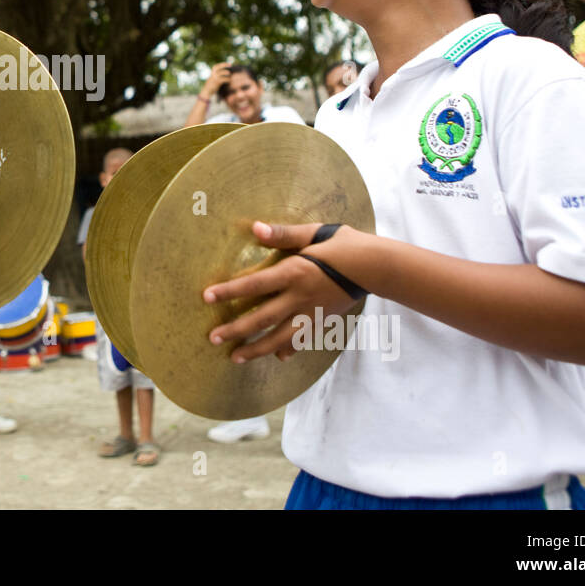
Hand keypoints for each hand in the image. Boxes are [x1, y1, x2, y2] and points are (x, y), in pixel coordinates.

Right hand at [201, 61, 232, 97]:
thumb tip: (226, 73)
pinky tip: (229, 80)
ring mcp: (214, 78)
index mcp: (212, 74)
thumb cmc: (212, 85)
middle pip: (217, 67)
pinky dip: (226, 79)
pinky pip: (222, 79)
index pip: (216, 67)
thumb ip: (218, 76)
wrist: (206, 91)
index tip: (228, 63)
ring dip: (224, 72)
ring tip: (229, 73)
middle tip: (230, 64)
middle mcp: (212, 75)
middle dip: (223, 65)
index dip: (222, 64)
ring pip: (219, 72)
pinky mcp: (216, 83)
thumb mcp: (214, 79)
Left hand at [203, 222, 362, 362]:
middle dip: (236, 330)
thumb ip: (284, 234)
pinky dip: (288, 349)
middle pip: (261, 318)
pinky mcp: (322, 321)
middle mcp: (299, 297)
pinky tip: (278, 357)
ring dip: (256, 348)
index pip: (254, 285)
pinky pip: (301, 340)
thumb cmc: (344, 244)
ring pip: (279, 337)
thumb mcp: (314, 233)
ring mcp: (311, 313)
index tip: (207, 297)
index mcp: (294, 272)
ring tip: (236, 357)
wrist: (377, 268)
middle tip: (213, 339)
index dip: (229, 291)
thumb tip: (255, 228)